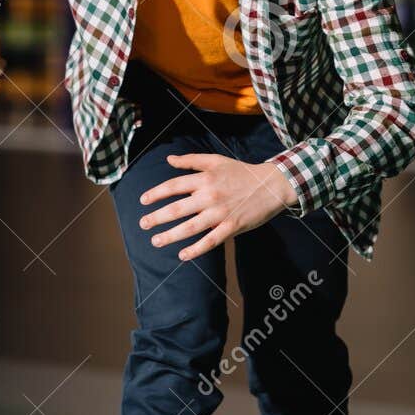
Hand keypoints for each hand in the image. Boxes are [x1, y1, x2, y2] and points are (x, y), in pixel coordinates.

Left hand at [138, 153, 297, 259]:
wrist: (271, 185)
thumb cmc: (241, 172)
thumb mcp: (216, 160)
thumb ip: (191, 160)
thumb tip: (169, 159)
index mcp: (205, 178)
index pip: (174, 186)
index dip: (156, 193)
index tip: (143, 201)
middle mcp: (210, 195)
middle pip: (177, 208)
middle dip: (157, 218)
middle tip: (143, 224)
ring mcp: (220, 213)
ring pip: (190, 227)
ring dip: (170, 236)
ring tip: (155, 241)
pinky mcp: (232, 227)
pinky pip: (210, 241)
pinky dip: (196, 249)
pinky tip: (183, 255)